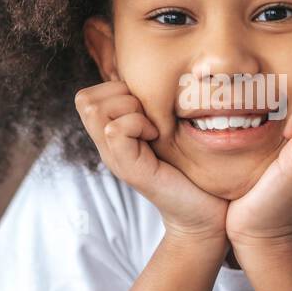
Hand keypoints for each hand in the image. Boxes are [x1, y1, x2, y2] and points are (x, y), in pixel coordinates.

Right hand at [76, 81, 227, 242]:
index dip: (116, 89)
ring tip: (152, 126)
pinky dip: (138, 125)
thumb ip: (153, 107)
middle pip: (85, 98)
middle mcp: (107, 146)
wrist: (206, 215)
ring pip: (95, 109)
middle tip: (148, 114)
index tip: (147, 106)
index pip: (88, 94)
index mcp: (113, 134)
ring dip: (129, 108)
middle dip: (120, 94)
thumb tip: (152, 75)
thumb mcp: (169, 130)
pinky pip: (115, 129)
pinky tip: (156, 137)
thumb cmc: (194, 172)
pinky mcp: (129, 169)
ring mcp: (115, 158)